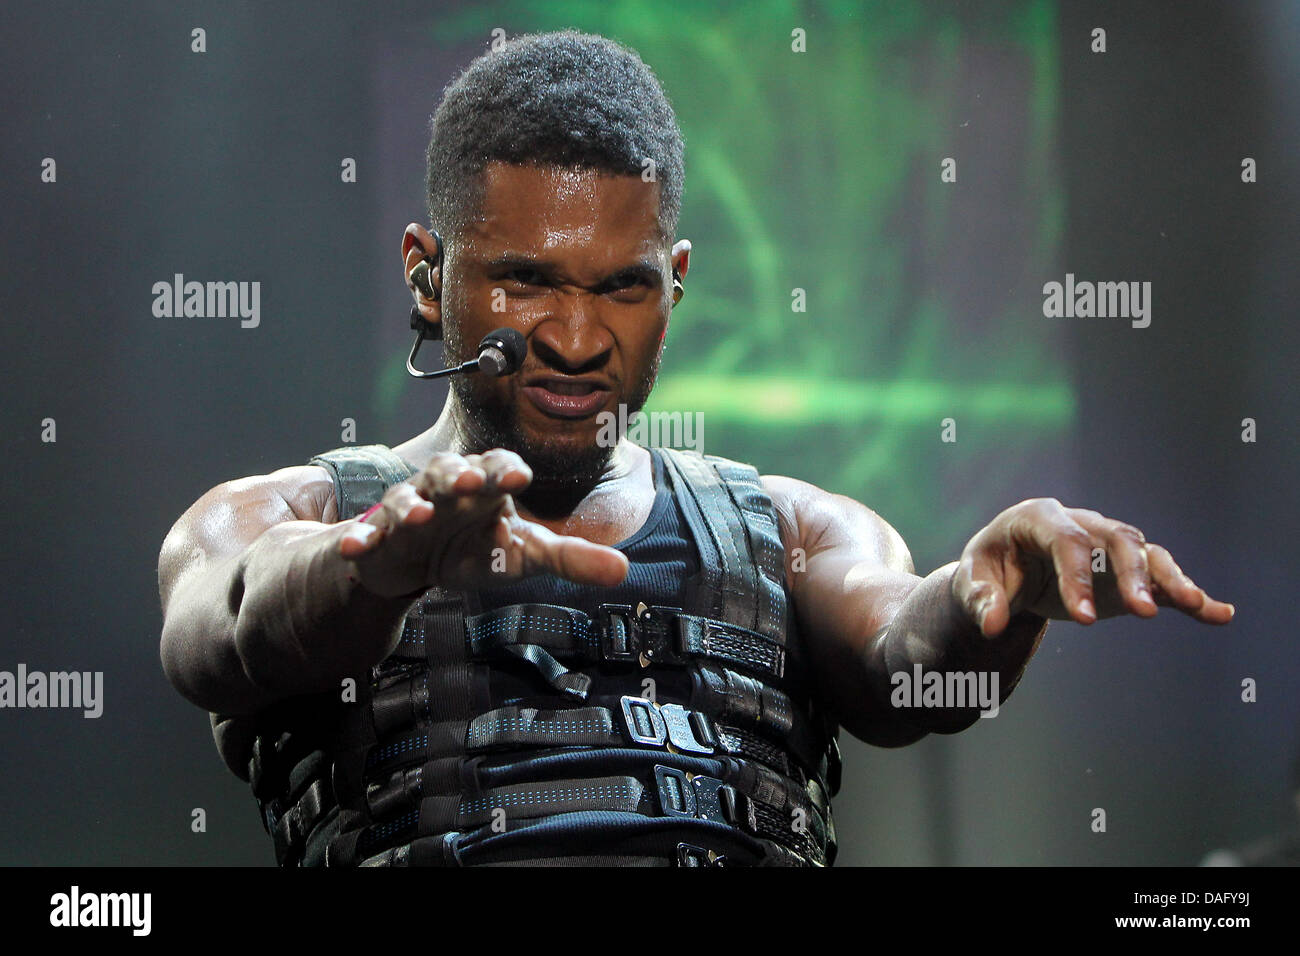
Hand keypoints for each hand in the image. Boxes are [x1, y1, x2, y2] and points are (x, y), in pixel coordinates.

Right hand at [335, 448, 628, 597]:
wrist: (419, 563)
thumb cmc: (477, 547)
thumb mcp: (524, 554)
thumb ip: (571, 559)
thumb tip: (623, 570)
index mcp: (486, 484)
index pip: (499, 465)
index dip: (507, 469)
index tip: (519, 478)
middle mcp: (446, 488)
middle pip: (450, 469)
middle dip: (459, 474)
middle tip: (470, 481)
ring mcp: (409, 508)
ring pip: (406, 495)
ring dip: (411, 503)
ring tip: (420, 515)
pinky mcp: (378, 534)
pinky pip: (367, 532)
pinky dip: (359, 537)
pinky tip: (354, 547)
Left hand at [952, 497, 1234, 636]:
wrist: (1007, 569)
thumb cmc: (990, 569)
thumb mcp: (974, 580)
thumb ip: (980, 600)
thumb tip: (991, 626)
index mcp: (1040, 517)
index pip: (1067, 542)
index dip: (1076, 577)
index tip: (1084, 618)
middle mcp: (1083, 523)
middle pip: (1117, 540)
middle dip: (1131, 574)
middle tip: (1142, 612)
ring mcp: (1108, 544)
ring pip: (1146, 552)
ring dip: (1170, 578)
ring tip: (1195, 605)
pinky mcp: (1125, 569)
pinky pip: (1161, 575)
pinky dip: (1187, 593)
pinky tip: (1218, 614)